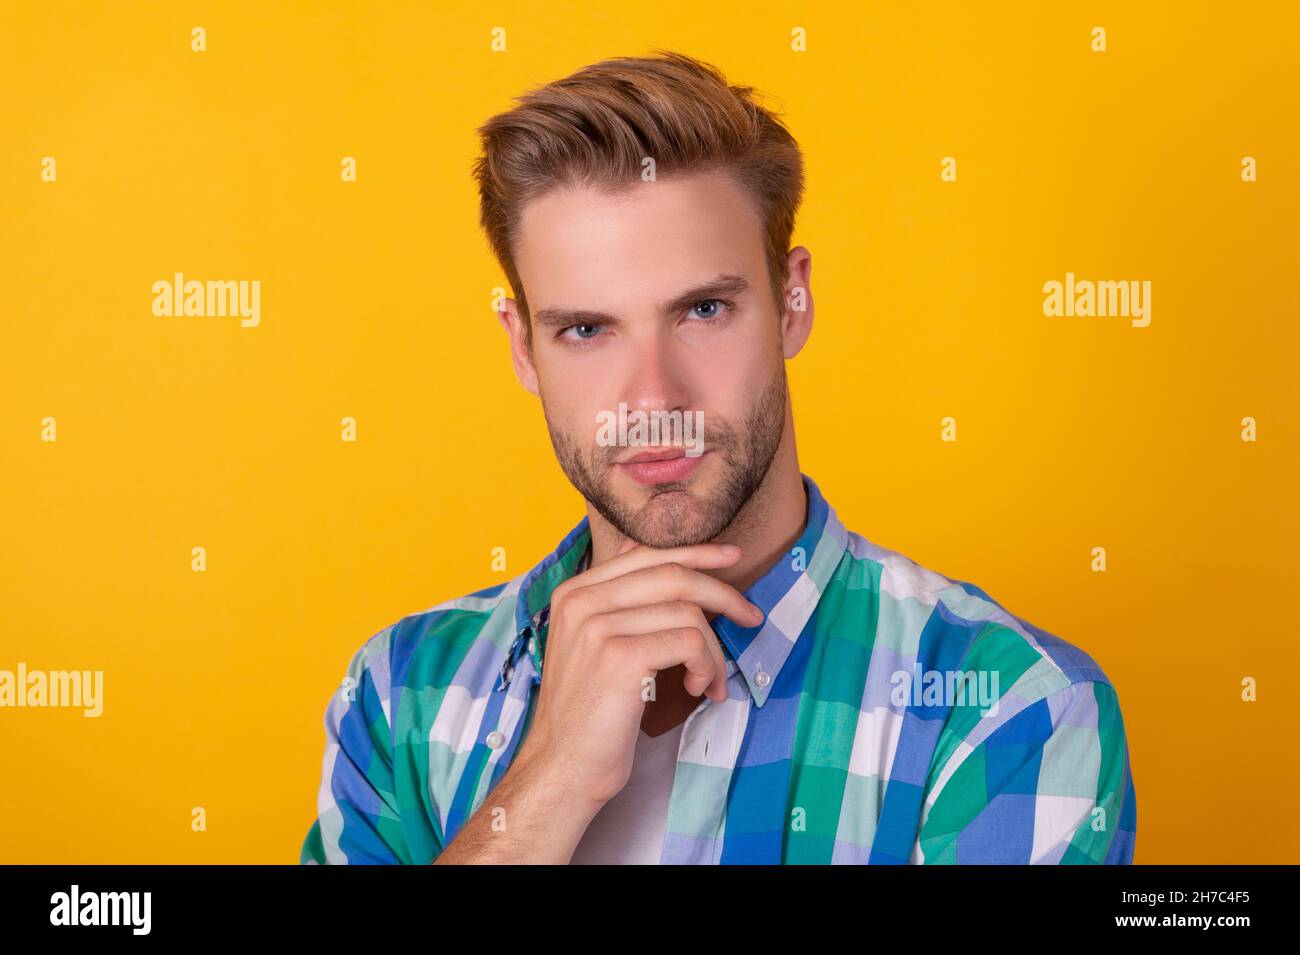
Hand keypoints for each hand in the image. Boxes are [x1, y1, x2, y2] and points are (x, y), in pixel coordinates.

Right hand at [517, 538, 762, 807]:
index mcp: (575, 592)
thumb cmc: (589, 711)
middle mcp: (581, 601)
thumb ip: (616, 600)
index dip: (695, 552)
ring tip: (710, 683)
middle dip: (723, 594)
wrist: (562, 766)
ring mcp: (598, 627)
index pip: (646, 554)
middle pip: (672, 576)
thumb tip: (640, 550)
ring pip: (688, 613)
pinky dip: (707, 668)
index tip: (732, 558)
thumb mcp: (593, 644)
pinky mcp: (619, 657)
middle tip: (751, 617)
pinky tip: (697, 691)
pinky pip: (689, 643)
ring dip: (714, 652)